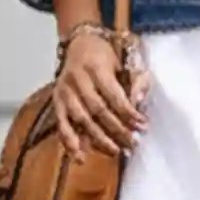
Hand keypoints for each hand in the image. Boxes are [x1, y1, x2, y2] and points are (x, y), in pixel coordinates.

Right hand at [54, 33, 149, 161]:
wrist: (79, 43)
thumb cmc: (105, 55)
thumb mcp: (123, 59)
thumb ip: (134, 80)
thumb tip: (138, 103)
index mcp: (96, 67)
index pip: (113, 95)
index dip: (128, 112)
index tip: (142, 126)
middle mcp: (77, 79)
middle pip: (97, 110)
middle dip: (117, 129)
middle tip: (132, 143)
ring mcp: (65, 92)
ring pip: (81, 120)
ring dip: (98, 139)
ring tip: (115, 151)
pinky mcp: (57, 102)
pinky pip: (62, 125)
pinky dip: (70, 142)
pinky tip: (80, 157)